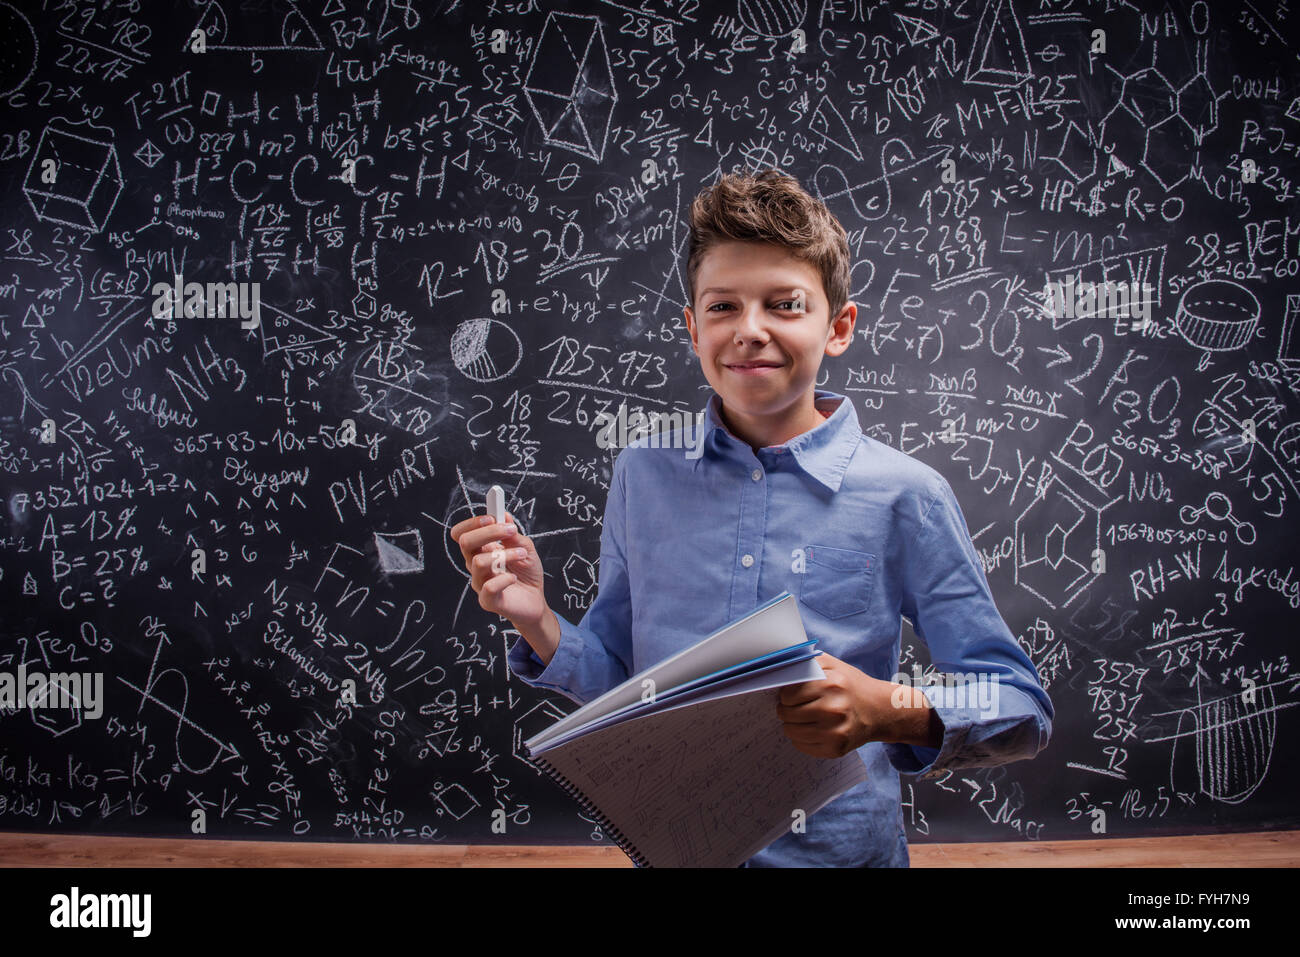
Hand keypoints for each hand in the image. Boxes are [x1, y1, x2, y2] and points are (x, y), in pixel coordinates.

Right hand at [449, 509, 548, 627]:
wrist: (536, 601)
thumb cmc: (527, 574)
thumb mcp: (525, 548)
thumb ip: (513, 535)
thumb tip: (504, 515)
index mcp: (481, 550)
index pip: (462, 533)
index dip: (473, 523)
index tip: (493, 517)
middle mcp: (476, 565)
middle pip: (465, 542)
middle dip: (488, 532)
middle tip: (510, 530)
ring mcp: (479, 583)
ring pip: (478, 562)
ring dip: (505, 554)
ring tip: (521, 555)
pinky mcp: (487, 601)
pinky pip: (488, 587)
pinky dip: (504, 579)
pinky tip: (514, 577)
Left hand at [776, 651, 889, 758]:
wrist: (879, 710)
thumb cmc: (850, 686)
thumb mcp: (833, 665)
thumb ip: (807, 661)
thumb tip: (778, 668)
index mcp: (831, 685)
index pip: (787, 694)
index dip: (786, 694)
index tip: (792, 694)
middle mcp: (833, 709)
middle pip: (787, 714)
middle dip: (787, 709)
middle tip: (796, 706)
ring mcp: (835, 732)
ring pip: (791, 732)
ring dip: (791, 724)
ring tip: (803, 718)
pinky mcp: (835, 749)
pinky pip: (802, 746)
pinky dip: (801, 738)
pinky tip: (812, 729)